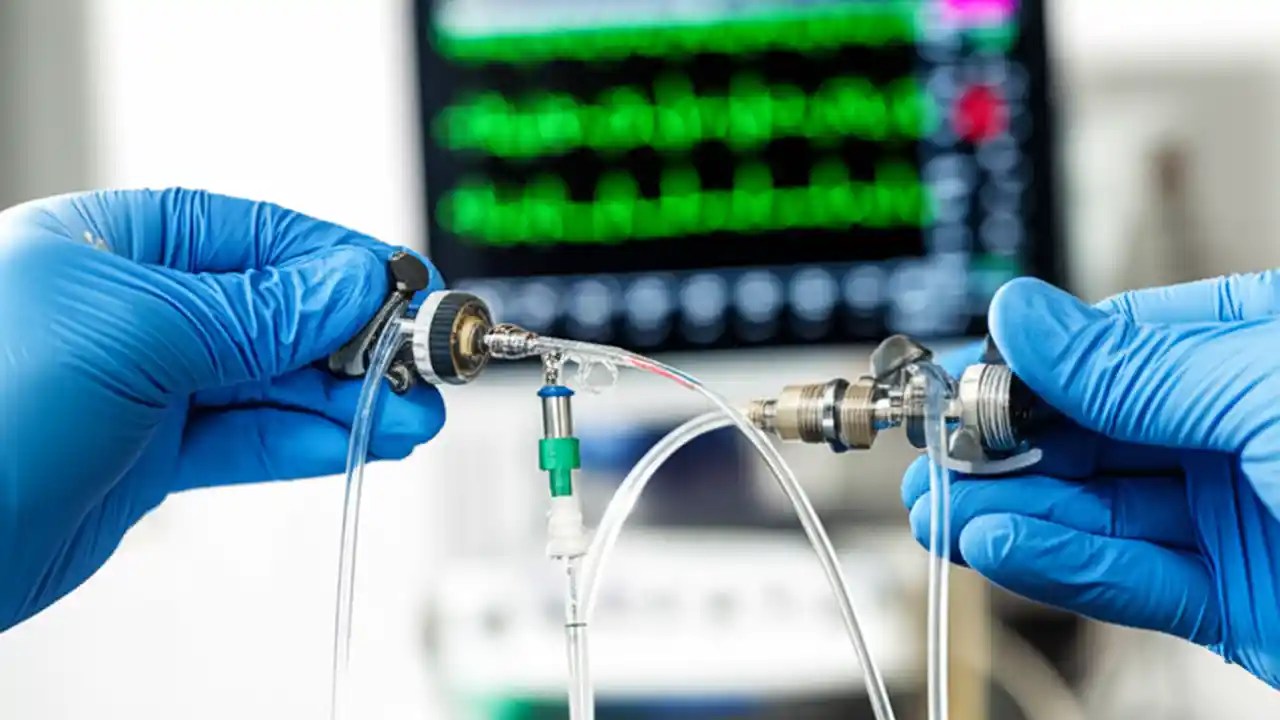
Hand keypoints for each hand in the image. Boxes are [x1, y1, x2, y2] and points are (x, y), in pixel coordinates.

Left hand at [0, 189, 445, 629]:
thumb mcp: (138, 330)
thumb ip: (258, 310)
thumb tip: (350, 281)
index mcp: (114, 243)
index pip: (256, 235)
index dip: (337, 261)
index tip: (405, 286)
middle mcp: (134, 309)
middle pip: (276, 313)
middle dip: (357, 340)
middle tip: (422, 366)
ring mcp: (145, 385)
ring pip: (273, 383)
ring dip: (348, 399)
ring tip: (411, 414)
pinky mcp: (152, 457)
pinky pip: (251, 440)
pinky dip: (310, 442)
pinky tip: (360, 441)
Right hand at [902, 274, 1279, 687]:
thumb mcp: (1268, 388)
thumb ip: (1131, 364)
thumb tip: (1023, 314)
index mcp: (1259, 349)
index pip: (1111, 344)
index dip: (1023, 364)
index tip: (952, 377)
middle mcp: (1242, 428)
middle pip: (1094, 432)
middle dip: (1006, 445)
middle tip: (931, 455)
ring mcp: (1239, 516)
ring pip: (1099, 510)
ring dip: (1015, 512)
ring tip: (942, 510)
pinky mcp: (1240, 604)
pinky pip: (1131, 578)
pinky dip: (1063, 565)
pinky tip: (1005, 544)